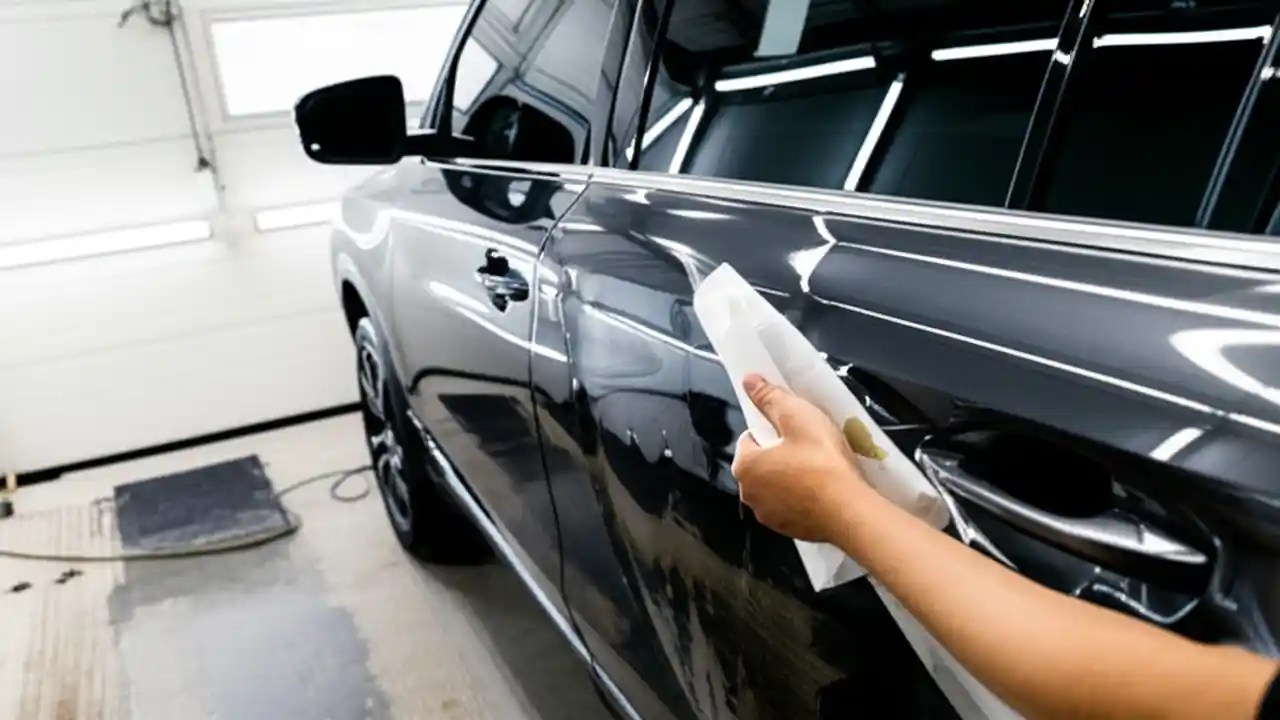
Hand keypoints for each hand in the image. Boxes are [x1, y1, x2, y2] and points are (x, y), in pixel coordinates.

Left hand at [731, 373, 867, 542]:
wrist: (849, 509)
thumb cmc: (821, 460)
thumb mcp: (797, 416)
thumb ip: (770, 397)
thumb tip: (749, 380)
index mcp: (745, 466)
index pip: (750, 439)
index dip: (772, 429)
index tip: (795, 429)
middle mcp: (750, 494)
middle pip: (762, 464)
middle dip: (781, 454)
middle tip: (810, 447)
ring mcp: (769, 516)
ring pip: (777, 486)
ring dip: (792, 477)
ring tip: (820, 468)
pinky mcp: (790, 531)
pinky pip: (793, 507)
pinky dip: (804, 498)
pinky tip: (824, 490)